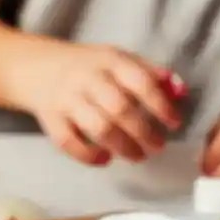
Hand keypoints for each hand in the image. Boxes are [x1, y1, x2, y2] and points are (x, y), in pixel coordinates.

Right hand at [25, 43, 183, 164]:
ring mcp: (66, 99)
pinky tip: (105, 159)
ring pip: (97, 127)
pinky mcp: (50, 119)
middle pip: (120, 108)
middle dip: (143, 132)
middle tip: (157, 146)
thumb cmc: (88, 67)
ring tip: (137, 156)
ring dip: (122, 146)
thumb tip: (181, 92)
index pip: (140, 82)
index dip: (160, 105)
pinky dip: (88, 155)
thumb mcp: (118, 60)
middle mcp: (87, 78)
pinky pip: (69, 142)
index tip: (174, 123)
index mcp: (109, 60)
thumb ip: (150, 73)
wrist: (38, 69)